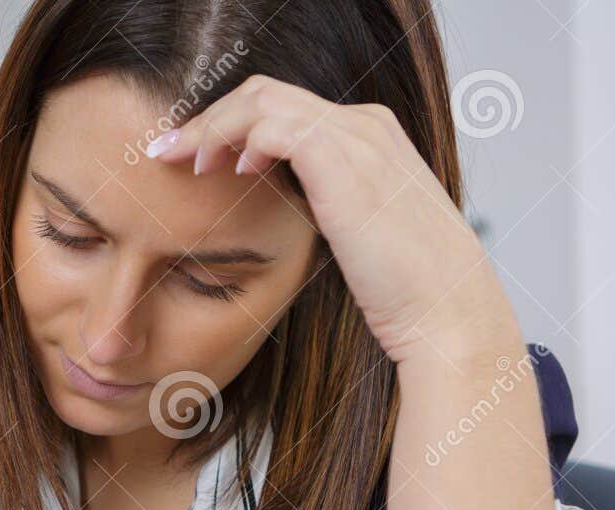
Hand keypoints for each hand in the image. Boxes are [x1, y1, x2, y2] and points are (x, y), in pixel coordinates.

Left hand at [148, 75, 517, 365]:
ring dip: (210, 126)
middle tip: (168, 151)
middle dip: (211, 118)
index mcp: (371, 137)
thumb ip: (329, 210)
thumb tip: (291, 218)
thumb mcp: (362, 237)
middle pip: (267, 94)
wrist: (445, 310)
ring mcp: (355, 137)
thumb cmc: (406, 290)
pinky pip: (268, 124)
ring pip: (260, 100)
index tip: (196, 159)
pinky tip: (219, 171)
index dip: (233, 127)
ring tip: (180, 160)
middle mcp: (365, 125)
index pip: (286, 109)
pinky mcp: (340, 159)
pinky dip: (233, 139)